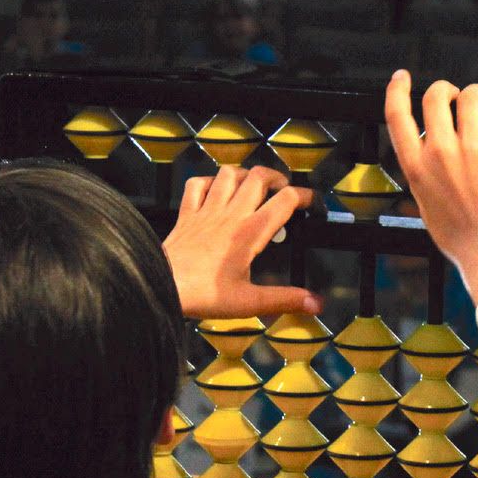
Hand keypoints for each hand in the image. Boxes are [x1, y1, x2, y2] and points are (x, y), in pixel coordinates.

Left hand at [162, 165, 318, 319]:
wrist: (163, 285)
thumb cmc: (203, 294)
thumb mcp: (250, 302)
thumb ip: (284, 299)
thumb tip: (314, 303)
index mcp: (250, 233)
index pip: (284, 201)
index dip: (302, 196)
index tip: (310, 201)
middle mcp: (230, 215)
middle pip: (258, 177)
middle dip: (275, 177)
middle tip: (282, 188)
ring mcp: (206, 210)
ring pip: (228, 174)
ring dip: (244, 174)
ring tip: (252, 184)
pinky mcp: (187, 214)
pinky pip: (197, 184)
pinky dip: (208, 181)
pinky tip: (214, 189)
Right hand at [384, 71, 477, 304]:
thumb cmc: (460, 238)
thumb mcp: (425, 206)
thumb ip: (423, 174)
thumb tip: (426, 152)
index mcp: (417, 168)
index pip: (397, 116)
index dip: (398, 90)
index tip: (403, 77)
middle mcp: (440, 153)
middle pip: (435, 96)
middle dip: (444, 89)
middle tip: (455, 96)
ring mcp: (472, 149)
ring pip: (470, 96)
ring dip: (475, 93)